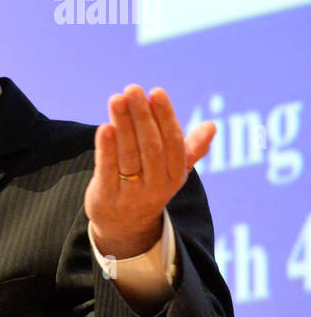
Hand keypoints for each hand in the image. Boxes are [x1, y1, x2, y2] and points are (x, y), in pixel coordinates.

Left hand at [86, 85, 214, 259]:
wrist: (123, 227)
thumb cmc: (148, 186)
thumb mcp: (171, 172)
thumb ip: (189, 149)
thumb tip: (212, 126)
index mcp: (175, 175)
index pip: (173, 142)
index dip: (165, 117)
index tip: (156, 92)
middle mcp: (156, 185)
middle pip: (151, 146)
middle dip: (142, 115)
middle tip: (132, 89)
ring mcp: (131, 193)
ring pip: (129, 155)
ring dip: (123, 124)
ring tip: (117, 99)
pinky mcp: (107, 197)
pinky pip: (108, 170)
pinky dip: (106, 148)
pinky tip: (104, 127)